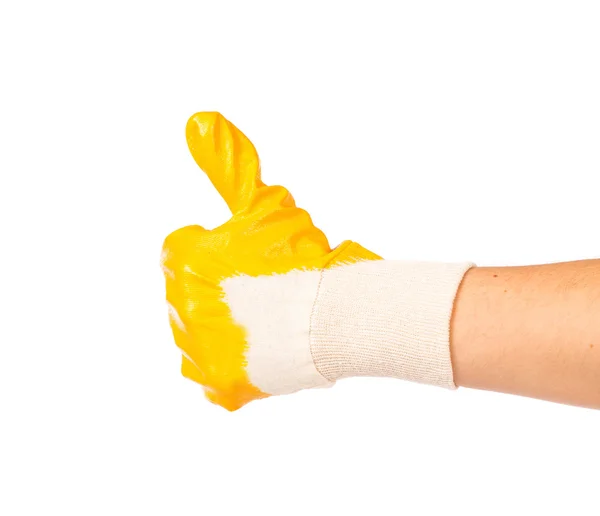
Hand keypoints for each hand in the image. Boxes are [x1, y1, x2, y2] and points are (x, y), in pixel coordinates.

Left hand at [161, 112, 379, 410]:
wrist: (332, 316)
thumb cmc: (301, 256)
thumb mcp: (266, 204)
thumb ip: (230, 162)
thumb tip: (198, 118)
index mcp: (182, 259)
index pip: (184, 251)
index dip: (221, 253)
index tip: (250, 260)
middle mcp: (179, 305)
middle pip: (193, 294)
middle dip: (223, 290)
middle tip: (265, 293)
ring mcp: (197, 350)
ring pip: (200, 336)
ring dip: (227, 328)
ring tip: (265, 323)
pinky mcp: (217, 385)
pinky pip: (211, 378)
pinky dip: (232, 368)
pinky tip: (256, 355)